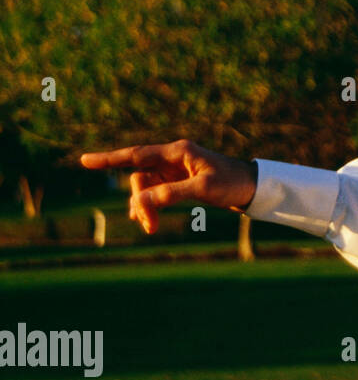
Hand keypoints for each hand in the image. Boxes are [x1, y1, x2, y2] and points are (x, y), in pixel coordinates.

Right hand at [80, 139, 257, 234]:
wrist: (252, 187)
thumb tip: (140, 201)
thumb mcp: (203, 188)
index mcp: (178, 152)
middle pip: (140, 177)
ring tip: (149, 227)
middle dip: (139, 200)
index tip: (84, 161)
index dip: (109, 159)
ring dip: (144, 206)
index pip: (136, 155)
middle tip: (147, 225)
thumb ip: (171, 194)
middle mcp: (173, 158)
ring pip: (146, 187)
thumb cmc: (232, 182)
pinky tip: (147, 219)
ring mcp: (174, 170)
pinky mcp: (178, 182)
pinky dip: (150, 205)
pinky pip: (155, 193)